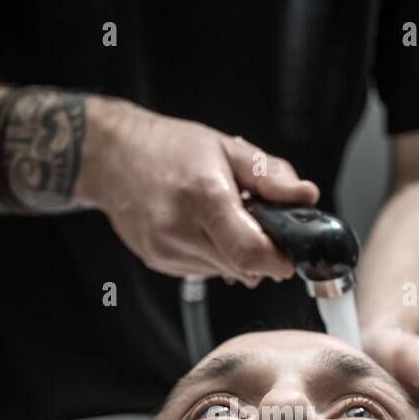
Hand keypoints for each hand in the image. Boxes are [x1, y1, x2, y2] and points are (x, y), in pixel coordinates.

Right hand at [72, 96, 319, 283]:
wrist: (112, 156)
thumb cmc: (169, 147)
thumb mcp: (227, 147)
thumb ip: (270, 176)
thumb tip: (306, 197)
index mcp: (202, 195)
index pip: (250, 251)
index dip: (278, 260)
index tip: (290, 256)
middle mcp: (179, 228)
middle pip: (242, 267)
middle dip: (261, 254)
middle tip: (258, 226)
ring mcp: (164, 250)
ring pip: (224, 272)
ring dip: (235, 254)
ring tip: (221, 219)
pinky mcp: (156, 261)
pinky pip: (202, 271)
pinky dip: (212, 255)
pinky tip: (200, 228)